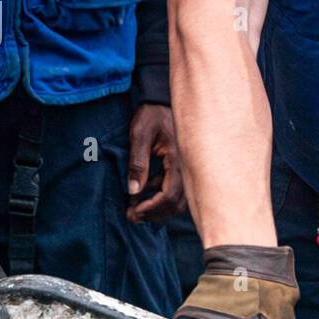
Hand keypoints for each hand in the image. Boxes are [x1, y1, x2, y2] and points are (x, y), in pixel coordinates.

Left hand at [127, 103, 185, 222]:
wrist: (161, 101)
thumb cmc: (151, 115)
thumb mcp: (140, 135)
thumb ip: (137, 163)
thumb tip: (133, 191)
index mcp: (178, 160)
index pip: (169, 195)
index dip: (151, 208)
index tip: (133, 211)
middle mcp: (186, 168)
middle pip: (176, 204)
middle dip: (154, 214)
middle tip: (131, 216)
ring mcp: (185, 169)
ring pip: (177, 201)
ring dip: (157, 209)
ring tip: (135, 208)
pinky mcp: (180, 169)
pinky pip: (174, 191)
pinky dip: (159, 198)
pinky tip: (142, 193)